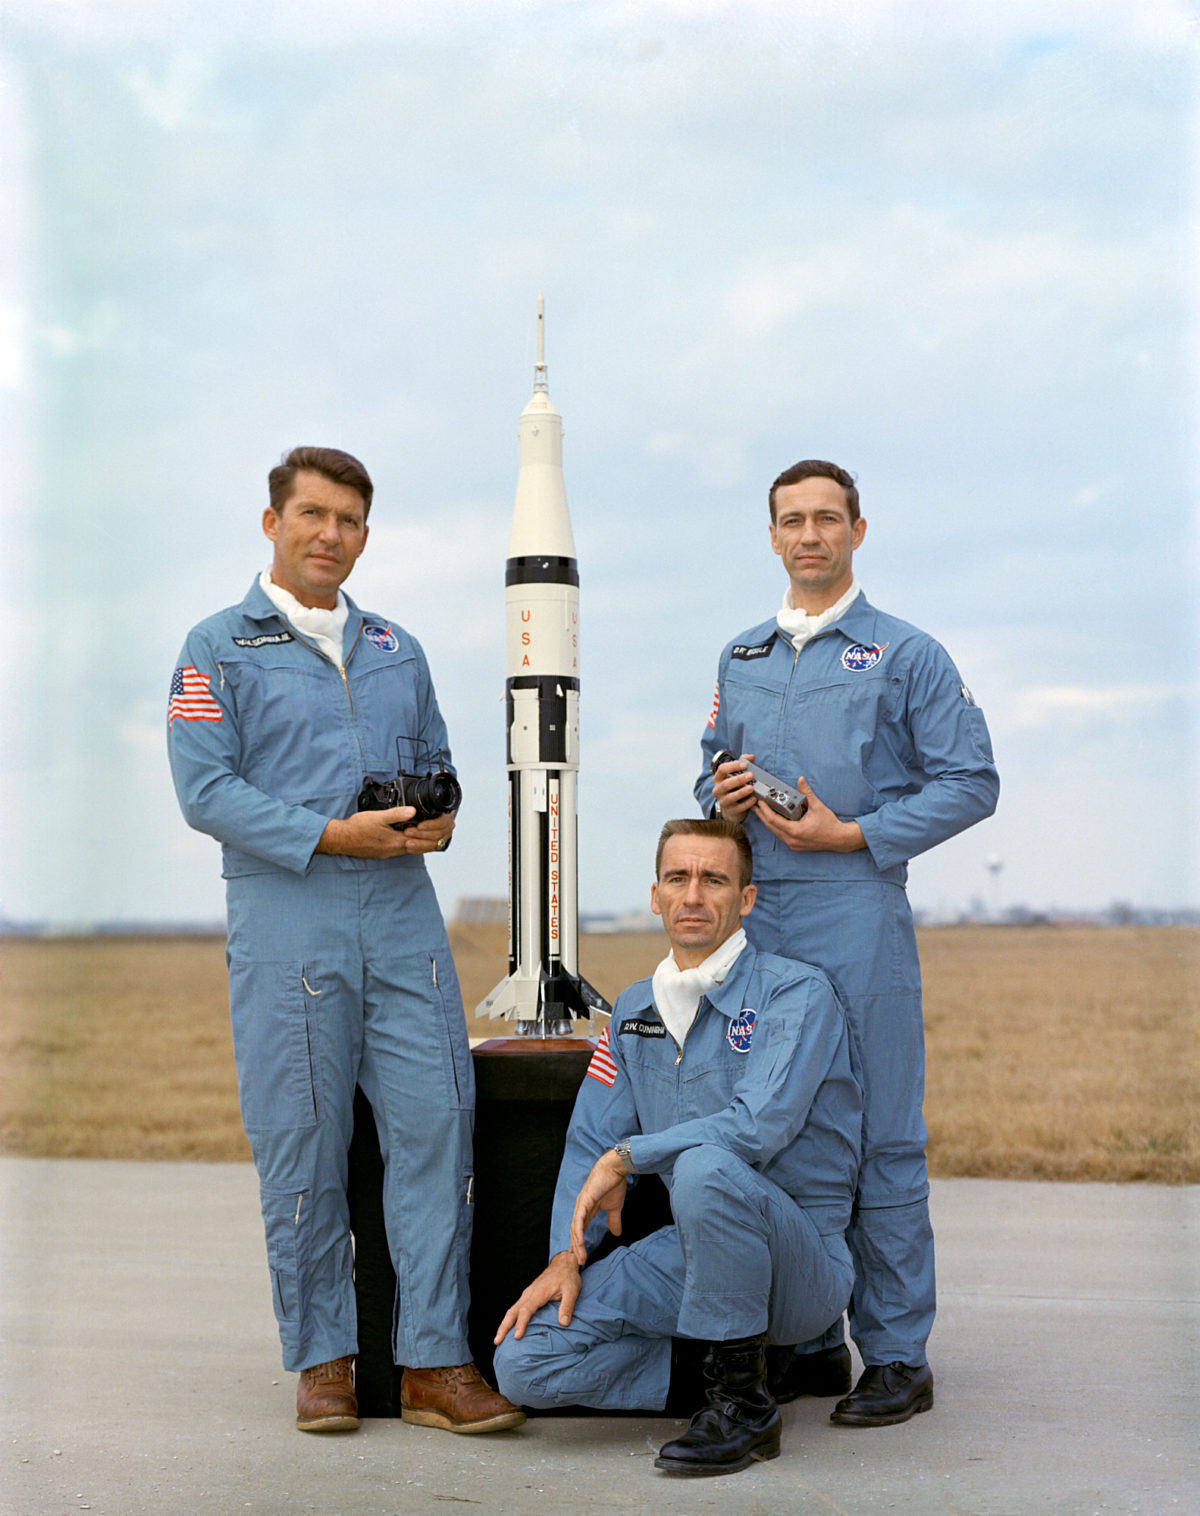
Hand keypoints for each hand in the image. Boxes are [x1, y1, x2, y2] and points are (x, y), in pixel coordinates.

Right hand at [315, 808, 456, 858]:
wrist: (341, 840)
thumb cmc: (357, 829)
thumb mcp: (378, 817)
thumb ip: (396, 814)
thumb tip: (413, 810)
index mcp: (398, 842)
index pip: (426, 842)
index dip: (438, 833)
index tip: (447, 823)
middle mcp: (398, 849)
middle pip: (425, 847)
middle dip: (438, 836)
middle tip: (448, 826)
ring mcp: (393, 851)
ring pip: (417, 848)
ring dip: (428, 839)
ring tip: (437, 830)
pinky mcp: (387, 850)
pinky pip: (408, 847)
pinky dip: (417, 841)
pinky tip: (416, 834)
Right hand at [494, 1251, 580, 1344]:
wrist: (563, 1263)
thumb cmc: (568, 1277)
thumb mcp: (572, 1290)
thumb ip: (567, 1306)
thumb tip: (563, 1323)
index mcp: (539, 1292)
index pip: (526, 1310)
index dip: (521, 1323)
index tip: (517, 1337)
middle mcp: (529, 1293)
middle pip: (513, 1311)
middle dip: (504, 1326)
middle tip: (497, 1341)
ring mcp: (527, 1294)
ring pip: (512, 1310)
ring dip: (504, 1324)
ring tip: (499, 1339)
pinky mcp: (528, 1296)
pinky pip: (516, 1308)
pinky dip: (510, 1319)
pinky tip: (509, 1328)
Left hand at [568, 1149, 628, 1265]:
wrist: (615, 1169)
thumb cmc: (614, 1183)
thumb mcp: (615, 1207)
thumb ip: (614, 1220)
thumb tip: (617, 1234)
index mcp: (587, 1209)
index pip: (580, 1230)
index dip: (579, 1243)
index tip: (580, 1257)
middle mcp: (581, 1208)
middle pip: (575, 1232)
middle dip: (576, 1248)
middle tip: (579, 1263)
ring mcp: (581, 1205)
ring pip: (576, 1229)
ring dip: (577, 1245)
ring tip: (580, 1258)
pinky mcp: (584, 1202)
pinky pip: (579, 1221)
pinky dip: (578, 1233)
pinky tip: (579, 1244)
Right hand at [712, 753, 757, 821]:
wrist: (731, 808)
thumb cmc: (734, 788)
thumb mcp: (736, 775)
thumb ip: (742, 763)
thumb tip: (751, 757)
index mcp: (718, 778)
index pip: (722, 769)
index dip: (733, 766)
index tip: (745, 765)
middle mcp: (718, 790)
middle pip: (726, 784)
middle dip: (738, 779)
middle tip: (750, 775)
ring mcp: (723, 801)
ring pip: (730, 797)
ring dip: (742, 792)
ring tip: (752, 788)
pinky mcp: (730, 811)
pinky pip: (738, 807)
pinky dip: (747, 803)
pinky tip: (754, 799)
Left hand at [754, 777, 865, 853]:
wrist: (839, 839)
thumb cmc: (829, 824)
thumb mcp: (817, 806)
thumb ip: (807, 793)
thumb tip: (800, 780)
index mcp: (795, 831)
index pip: (774, 820)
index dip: (765, 810)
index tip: (760, 802)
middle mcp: (792, 840)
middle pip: (771, 827)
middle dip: (762, 815)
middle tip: (755, 805)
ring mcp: (793, 844)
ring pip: (775, 832)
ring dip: (768, 822)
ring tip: (761, 811)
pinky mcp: (795, 846)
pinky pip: (781, 836)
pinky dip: (776, 827)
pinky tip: (773, 820)